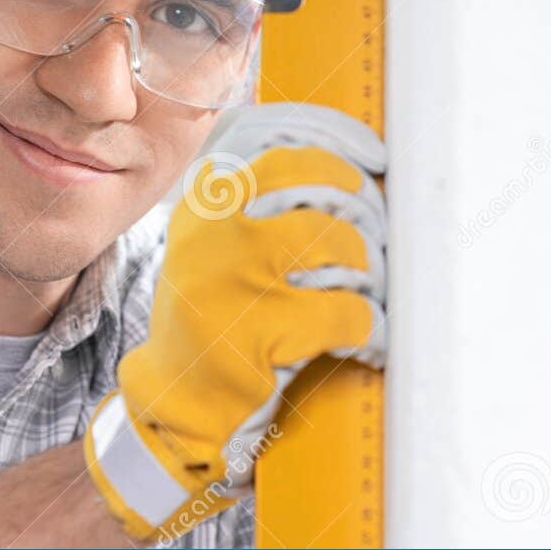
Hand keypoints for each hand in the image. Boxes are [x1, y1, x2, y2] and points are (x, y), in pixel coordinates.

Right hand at [84, 103, 386, 540]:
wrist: (174, 403)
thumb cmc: (213, 318)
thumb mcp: (214, 246)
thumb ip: (256, 203)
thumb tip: (342, 165)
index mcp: (206, 205)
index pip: (278, 149)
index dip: (336, 146)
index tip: (372, 157)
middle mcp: (215, 232)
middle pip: (320, 191)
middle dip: (363, 215)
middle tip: (376, 244)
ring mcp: (235, 279)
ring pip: (339, 246)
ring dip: (369, 272)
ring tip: (369, 293)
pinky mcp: (260, 331)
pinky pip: (348, 312)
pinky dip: (372, 327)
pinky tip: (371, 340)